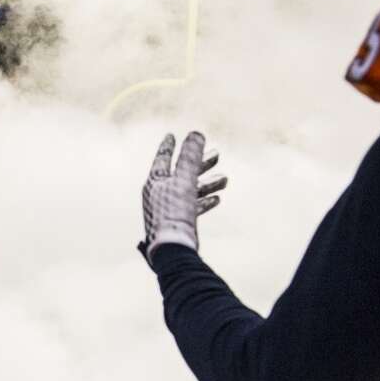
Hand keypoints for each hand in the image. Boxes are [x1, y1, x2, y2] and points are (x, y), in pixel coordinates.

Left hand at [139, 132, 226, 262]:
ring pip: (190, 190)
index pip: (161, 158)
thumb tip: (196, 133)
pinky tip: (217, 198)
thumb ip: (190, 157)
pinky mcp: (177, 222)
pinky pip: (192, 207)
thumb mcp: (184, 180)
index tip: (172, 136)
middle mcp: (159, 194)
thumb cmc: (174, 212)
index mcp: (155, 182)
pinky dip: (204, 200)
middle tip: (217, 154)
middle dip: (199, 163)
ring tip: (225, 179)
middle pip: (181, 173)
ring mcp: (168, 209)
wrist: (173, 247)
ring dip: (207, 183)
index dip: (168, 146)